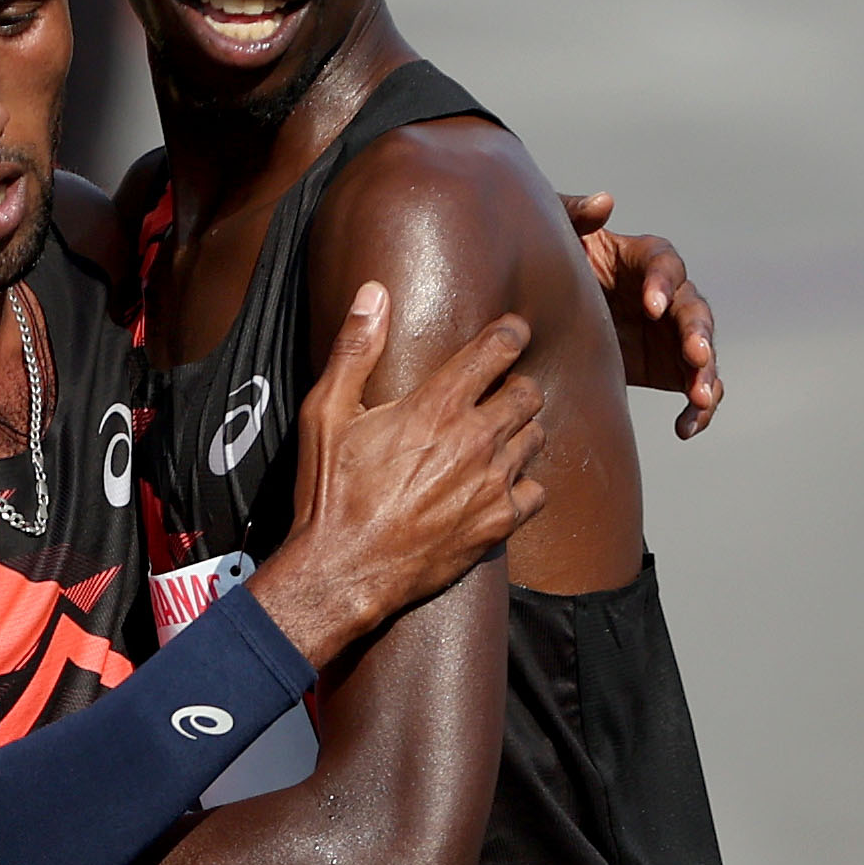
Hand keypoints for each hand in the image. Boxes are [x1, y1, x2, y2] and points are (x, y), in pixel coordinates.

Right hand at [251, 284, 543, 662]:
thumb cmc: (330, 494)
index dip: (511, 333)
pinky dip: (524, 486)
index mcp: (436, 405)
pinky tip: (501, 487)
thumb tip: (374, 293)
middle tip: (497, 395)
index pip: (498, 349)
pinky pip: (537, 492)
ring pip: (536, 439)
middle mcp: (475, 440)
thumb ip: (354, 349)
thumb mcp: (326, 414)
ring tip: (496, 441)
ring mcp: (492, 484)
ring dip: (520, 434)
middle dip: (517, 387)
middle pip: (528, 393)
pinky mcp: (498, 524)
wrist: (342, 571)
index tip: (512, 332)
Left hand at [560, 192, 720, 437]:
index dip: (663, 282)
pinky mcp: (668, 368)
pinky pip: (693, 388)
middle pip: (693, 310)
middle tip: (695, 355)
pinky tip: (686, 429)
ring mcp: (670, 334)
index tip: (652, 306)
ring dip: (707, 374)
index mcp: (641, 259)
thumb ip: (574, 215)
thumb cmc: (551, 264)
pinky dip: (697, 410)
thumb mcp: (554, 235)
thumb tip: (605, 203)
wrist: (543, 314)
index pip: (664, 263)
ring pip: (702, 352)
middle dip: (697, 333)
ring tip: (703, 398)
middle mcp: (665, 296)